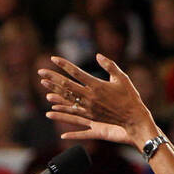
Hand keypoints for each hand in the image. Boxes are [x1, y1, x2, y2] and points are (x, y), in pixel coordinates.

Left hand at [39, 54, 155, 146]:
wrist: (133, 118)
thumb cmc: (129, 96)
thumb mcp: (122, 78)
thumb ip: (110, 66)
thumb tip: (97, 55)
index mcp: (97, 85)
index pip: (76, 73)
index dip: (64, 65)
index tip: (53, 58)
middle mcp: (90, 97)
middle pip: (67, 86)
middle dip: (53, 77)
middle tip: (41, 71)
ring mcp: (88, 108)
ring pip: (67, 99)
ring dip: (54, 91)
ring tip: (43, 84)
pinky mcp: (89, 117)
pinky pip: (71, 111)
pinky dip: (61, 108)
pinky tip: (52, 106)